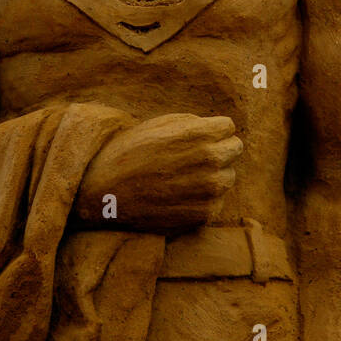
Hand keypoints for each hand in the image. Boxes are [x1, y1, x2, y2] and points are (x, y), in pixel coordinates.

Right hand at [74, 113, 241, 232]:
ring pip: (228, 177)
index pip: (229, 127)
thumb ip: (193, 124)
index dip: (212, 130)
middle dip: (218, 150)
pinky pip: (217, 201)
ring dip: (213, 175)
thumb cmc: (128, 153)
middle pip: (235, 149)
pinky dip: (203, 199)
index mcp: (199, 134)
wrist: (105, 194)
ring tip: (182, 178)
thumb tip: (217, 130)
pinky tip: (178, 196)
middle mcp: (210, 161)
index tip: (196, 138)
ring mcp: (210, 191)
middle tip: (192, 157)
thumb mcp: (158, 125)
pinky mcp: (204, 215)